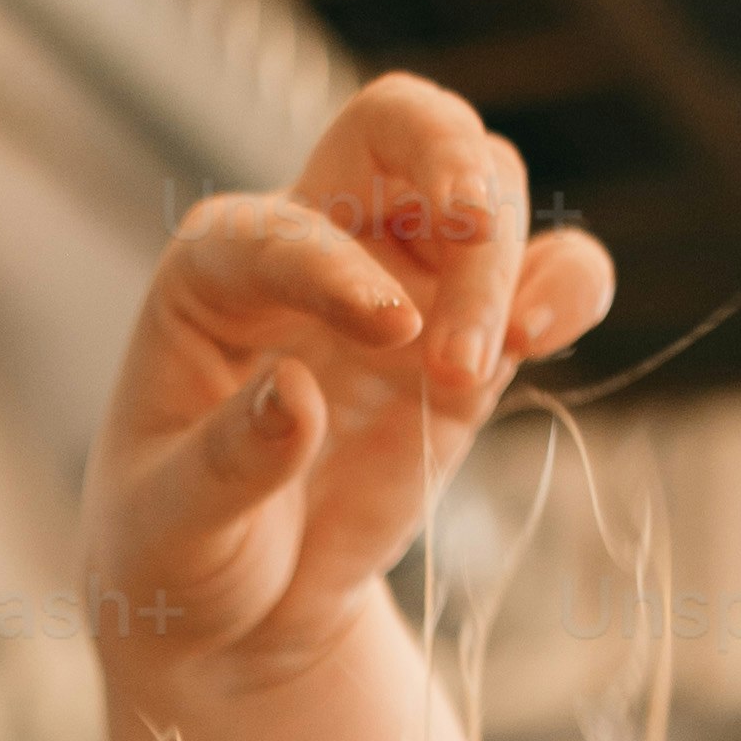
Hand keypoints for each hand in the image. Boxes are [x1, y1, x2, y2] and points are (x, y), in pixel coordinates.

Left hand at [82, 75, 615, 694]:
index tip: (389, 329)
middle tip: (476, 230)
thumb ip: (227, 463)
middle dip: (447, 157)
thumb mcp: (173, 526)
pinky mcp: (469, 339)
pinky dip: (568, 285)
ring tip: (481, 366)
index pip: (283, 228)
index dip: (337, 264)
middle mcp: (314, 248)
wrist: (237, 609)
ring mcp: (403, 284)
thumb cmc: (178, 549)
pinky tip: (543, 334)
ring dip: (502, 260)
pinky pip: (545, 276)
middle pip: (398, 131)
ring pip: (484, 193)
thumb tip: (295, 395)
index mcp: (214, 271)